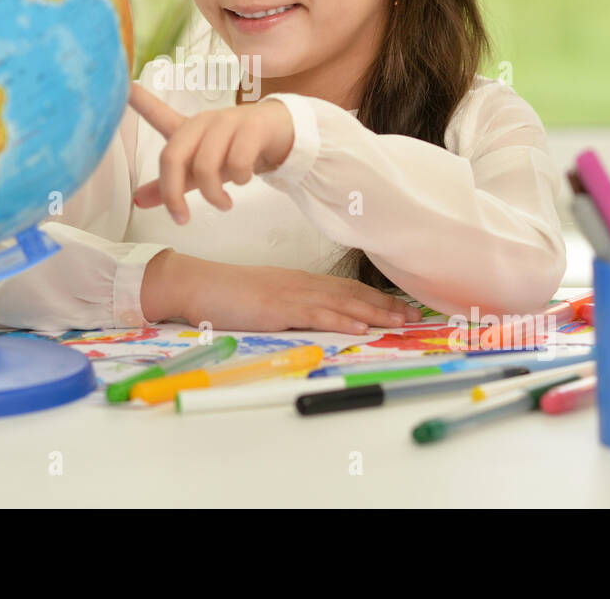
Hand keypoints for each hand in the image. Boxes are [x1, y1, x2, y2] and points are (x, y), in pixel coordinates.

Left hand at [127, 81, 294, 223]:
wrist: (280, 135)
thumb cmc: (236, 150)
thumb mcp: (199, 171)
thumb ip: (171, 185)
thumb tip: (138, 201)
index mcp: (188, 130)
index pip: (158, 115)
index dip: (140, 102)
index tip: (124, 87)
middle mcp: (203, 122)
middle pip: (173, 156)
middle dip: (173, 194)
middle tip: (181, 217)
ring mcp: (228, 122)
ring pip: (206, 165)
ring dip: (214, 195)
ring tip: (223, 204)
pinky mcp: (253, 127)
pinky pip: (238, 162)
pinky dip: (240, 179)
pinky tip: (244, 180)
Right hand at [142, 250, 423, 332]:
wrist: (195, 283)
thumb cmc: (224, 293)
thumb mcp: (263, 298)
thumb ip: (287, 306)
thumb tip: (310, 319)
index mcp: (297, 282)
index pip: (344, 289)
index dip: (375, 298)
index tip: (400, 307)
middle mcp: (299, 284)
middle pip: (351, 293)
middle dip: (385, 305)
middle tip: (414, 315)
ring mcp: (289, 294)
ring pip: (340, 303)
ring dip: (373, 313)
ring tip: (399, 321)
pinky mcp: (276, 308)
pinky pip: (314, 314)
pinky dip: (340, 320)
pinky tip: (359, 327)